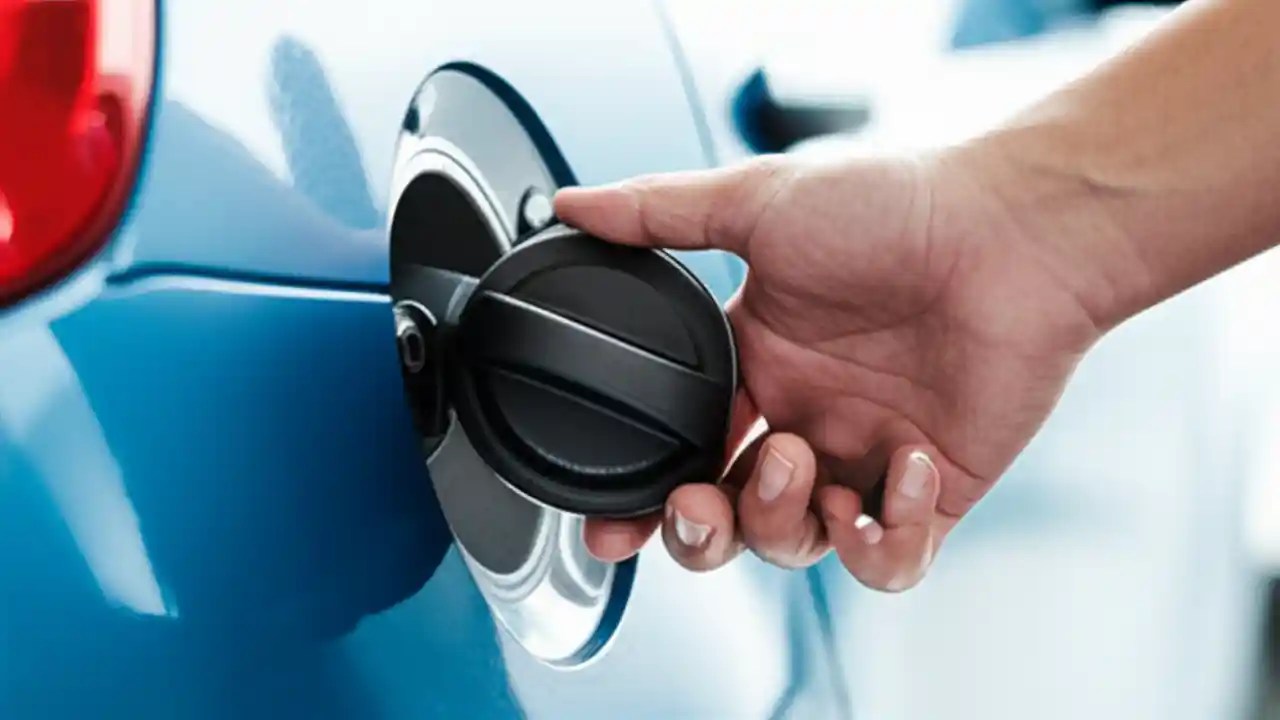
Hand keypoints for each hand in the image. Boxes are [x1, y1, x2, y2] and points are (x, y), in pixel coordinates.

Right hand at [554, 151, 1103, 590]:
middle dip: (698, 532)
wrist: (1012, 232)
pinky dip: (885, 538)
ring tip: (796, 455)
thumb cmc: (897, 208)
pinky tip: (901, 468)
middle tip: (700, 502)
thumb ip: (658, 215)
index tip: (609, 526)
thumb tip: (571, 206)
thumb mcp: (757, 203)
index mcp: (758, 365)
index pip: (684, 451)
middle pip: (729, 520)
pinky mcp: (933, 491)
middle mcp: (806, 419)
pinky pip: (890, 560)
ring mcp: (865, 459)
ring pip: (796, 548)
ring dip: (779, 520)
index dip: (643, 497)